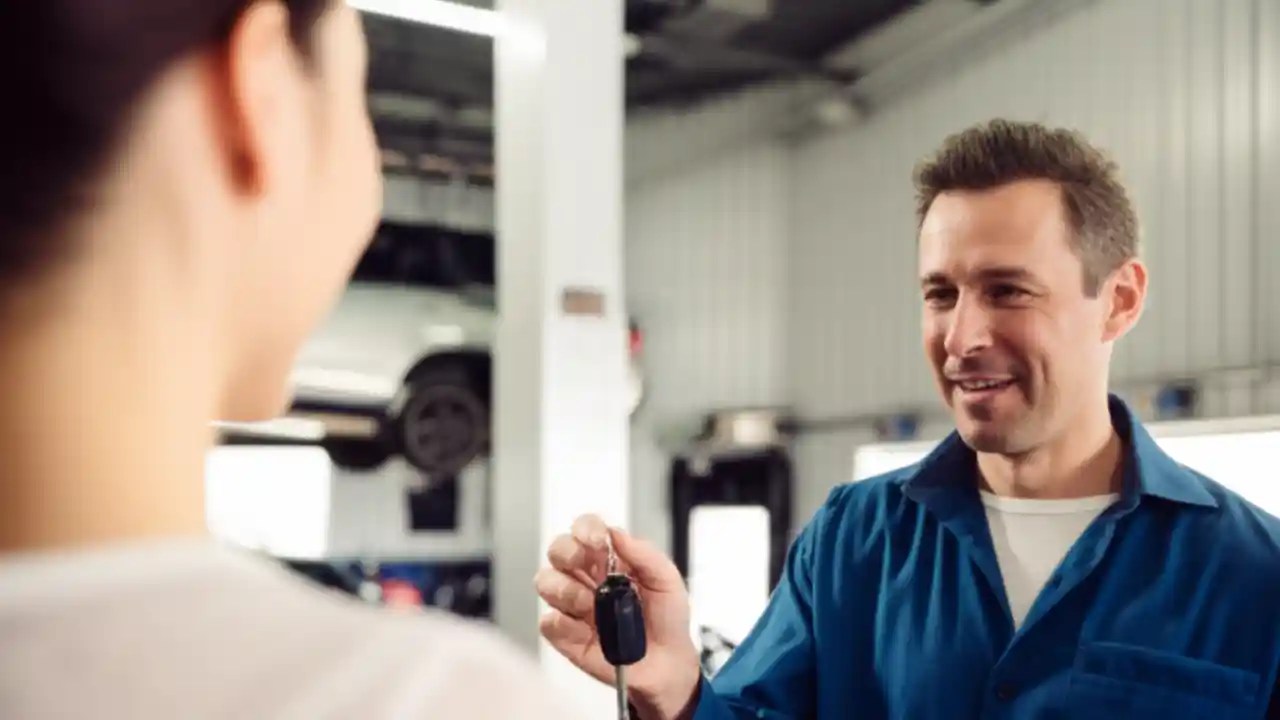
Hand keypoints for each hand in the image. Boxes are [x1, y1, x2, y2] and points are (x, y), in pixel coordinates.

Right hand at [536, 515, 701, 719]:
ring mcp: (573, 605)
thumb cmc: (667, 620)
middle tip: (589, 570)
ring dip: (567, 591)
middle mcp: (585, 577)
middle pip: (558, 549)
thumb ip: (645, 554)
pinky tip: (586, 631)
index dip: (585, 528)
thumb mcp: (667, 581)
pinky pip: (548, 622)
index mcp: (609, 558)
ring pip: (545, 581)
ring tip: (592, 606)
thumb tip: (617, 534)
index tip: (597, 540)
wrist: (666, 664)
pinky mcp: (565, 634)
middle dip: (568, 553)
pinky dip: (565, 625)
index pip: (586, 528)